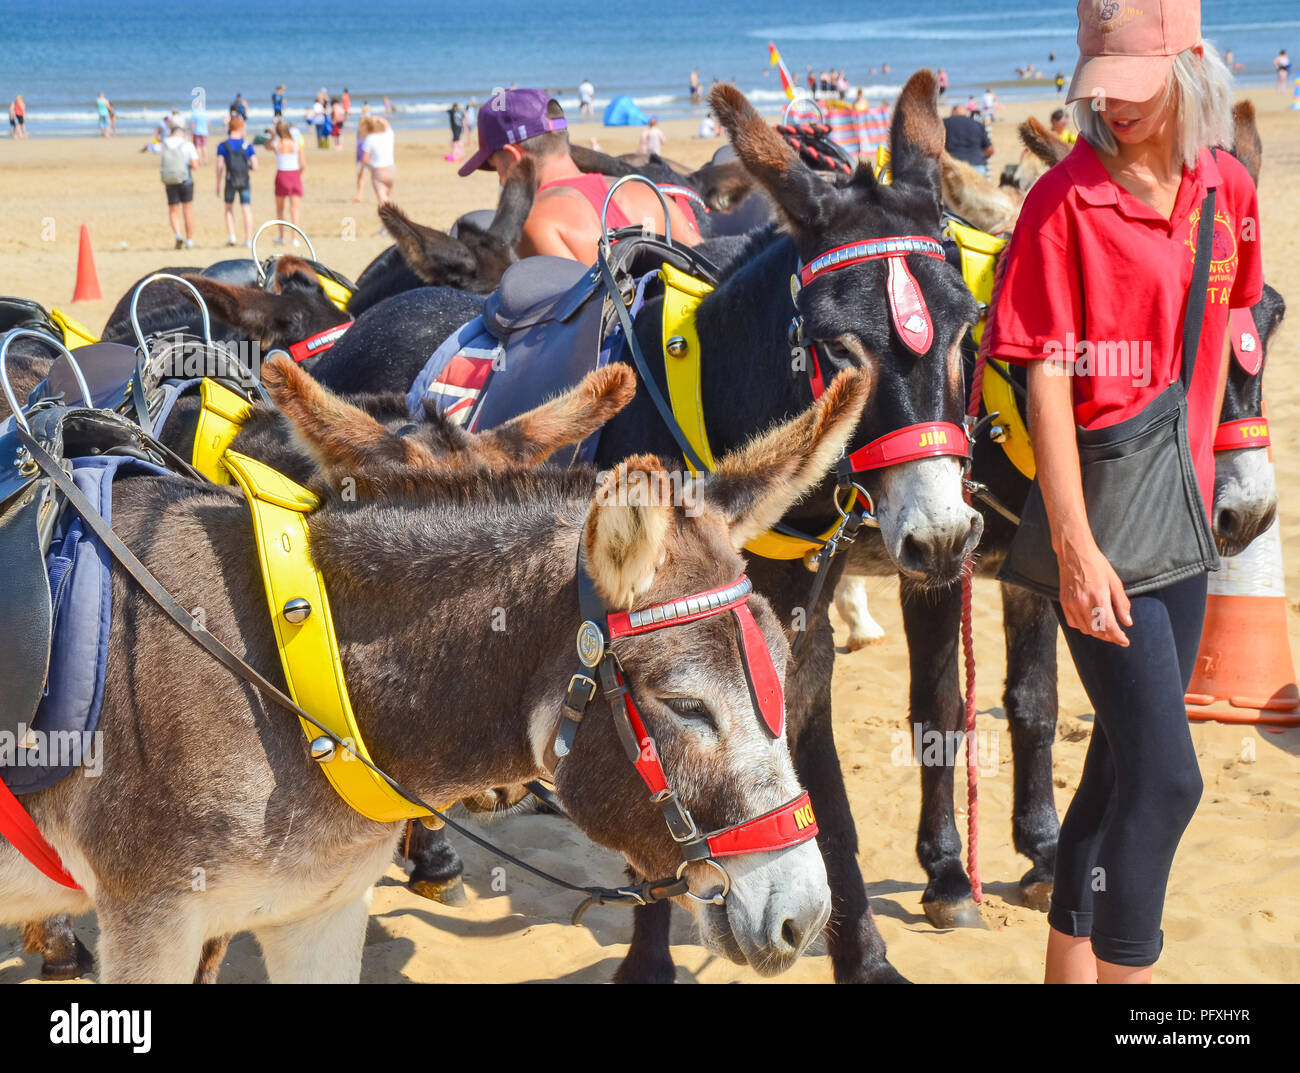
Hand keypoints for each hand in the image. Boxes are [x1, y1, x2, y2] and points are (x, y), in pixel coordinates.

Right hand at [1057, 528, 1131, 645]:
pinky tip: (1090, 623)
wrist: (1075, 553)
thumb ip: (1122, 604)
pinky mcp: (1064, 602)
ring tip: (1105, 630)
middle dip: (1109, 637)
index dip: (1118, 637)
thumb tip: (1127, 622)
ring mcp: (1072, 604)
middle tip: (1118, 636)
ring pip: (1085, 629)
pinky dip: (1083, 627)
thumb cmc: (1097, 565)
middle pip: (1097, 631)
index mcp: (1099, 598)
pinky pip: (1073, 623)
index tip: (1125, 641)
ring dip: (1096, 633)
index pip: (1109, 627)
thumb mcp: (1115, 582)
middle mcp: (1083, 603)